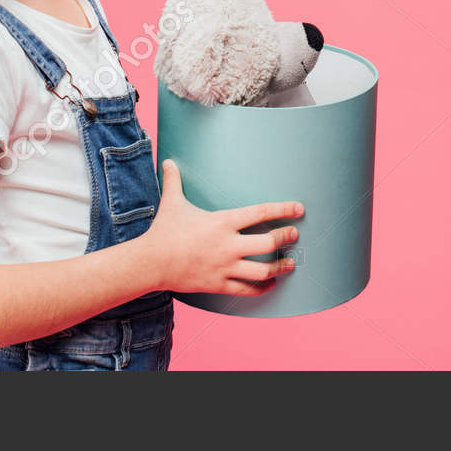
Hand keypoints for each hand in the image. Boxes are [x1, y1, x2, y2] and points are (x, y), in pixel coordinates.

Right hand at [145, 159, 302, 295]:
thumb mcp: (172, 202)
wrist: (151, 263)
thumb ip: (174, 181)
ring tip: (290, 264)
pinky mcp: (218, 284)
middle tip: (295, 235)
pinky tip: (269, 284)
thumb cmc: (164, 230)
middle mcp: (228, 245)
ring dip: (280, 267)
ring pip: (262, 270)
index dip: (283, 210)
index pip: (260, 213)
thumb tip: (168, 160)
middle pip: (268, 243)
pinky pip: (246, 289)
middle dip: (286, 237)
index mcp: (223, 222)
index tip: (299, 209)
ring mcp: (225, 266)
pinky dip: (261, 287)